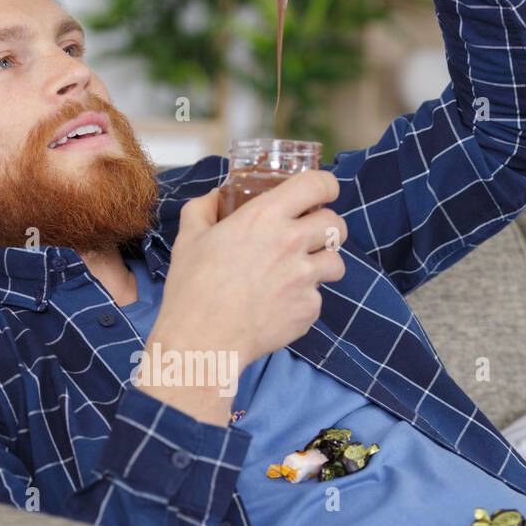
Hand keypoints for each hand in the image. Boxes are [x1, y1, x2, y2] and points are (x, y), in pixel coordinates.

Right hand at [138, 171, 346, 423]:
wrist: (203, 340)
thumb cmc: (192, 288)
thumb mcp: (189, 238)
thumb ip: (203, 208)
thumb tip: (215, 197)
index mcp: (265, 217)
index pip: (317, 185)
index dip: (325, 186)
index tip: (322, 193)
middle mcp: (292, 242)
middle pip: (335, 223)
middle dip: (327, 227)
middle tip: (310, 237)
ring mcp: (305, 278)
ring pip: (337, 262)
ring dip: (322, 265)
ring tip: (299, 275)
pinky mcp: (309, 309)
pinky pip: (318, 299)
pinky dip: (303, 301)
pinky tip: (279, 306)